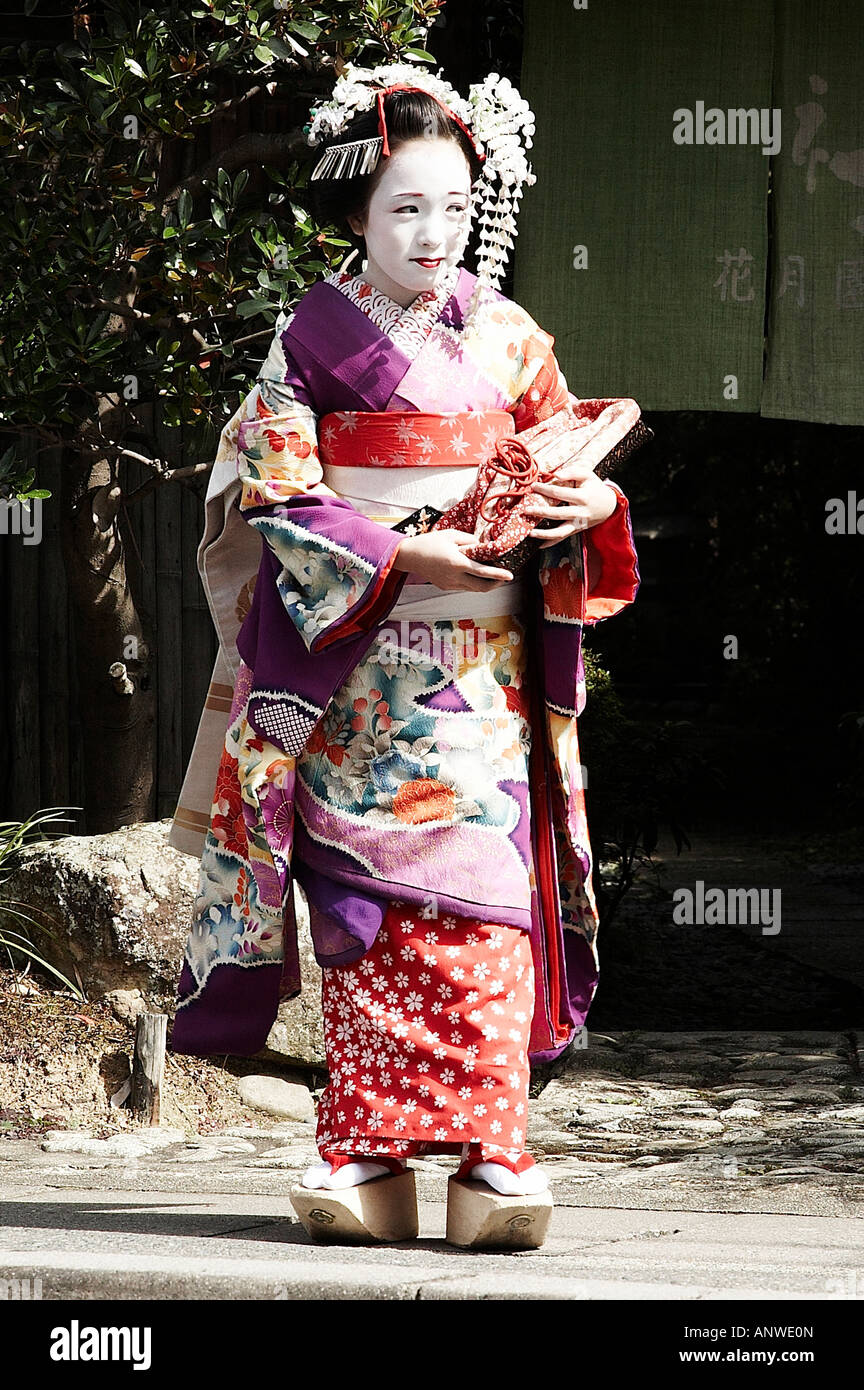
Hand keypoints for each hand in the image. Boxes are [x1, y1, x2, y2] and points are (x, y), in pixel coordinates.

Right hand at [392, 528, 514, 590]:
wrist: (409, 555)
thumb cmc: (430, 542)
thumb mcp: (452, 535)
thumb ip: (471, 541)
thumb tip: (484, 547)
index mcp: (457, 563)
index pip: (483, 572)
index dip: (499, 574)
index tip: (511, 575)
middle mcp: (455, 577)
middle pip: (482, 587)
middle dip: (496, 584)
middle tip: (504, 578)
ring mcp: (450, 584)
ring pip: (474, 589)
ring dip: (485, 583)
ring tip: (492, 575)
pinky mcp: (446, 587)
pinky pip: (464, 587)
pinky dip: (473, 582)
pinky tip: (475, 574)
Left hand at [524, 474, 618, 546]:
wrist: (609, 506)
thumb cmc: (595, 488)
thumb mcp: (587, 475)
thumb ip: (572, 472)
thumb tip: (555, 474)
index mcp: (582, 497)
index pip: (559, 493)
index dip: (544, 489)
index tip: (533, 486)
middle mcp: (580, 513)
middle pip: (557, 514)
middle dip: (540, 512)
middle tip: (525, 510)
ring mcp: (578, 524)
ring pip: (560, 532)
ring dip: (544, 534)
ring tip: (530, 533)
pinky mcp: (576, 530)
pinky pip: (562, 538)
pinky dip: (550, 543)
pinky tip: (539, 545)